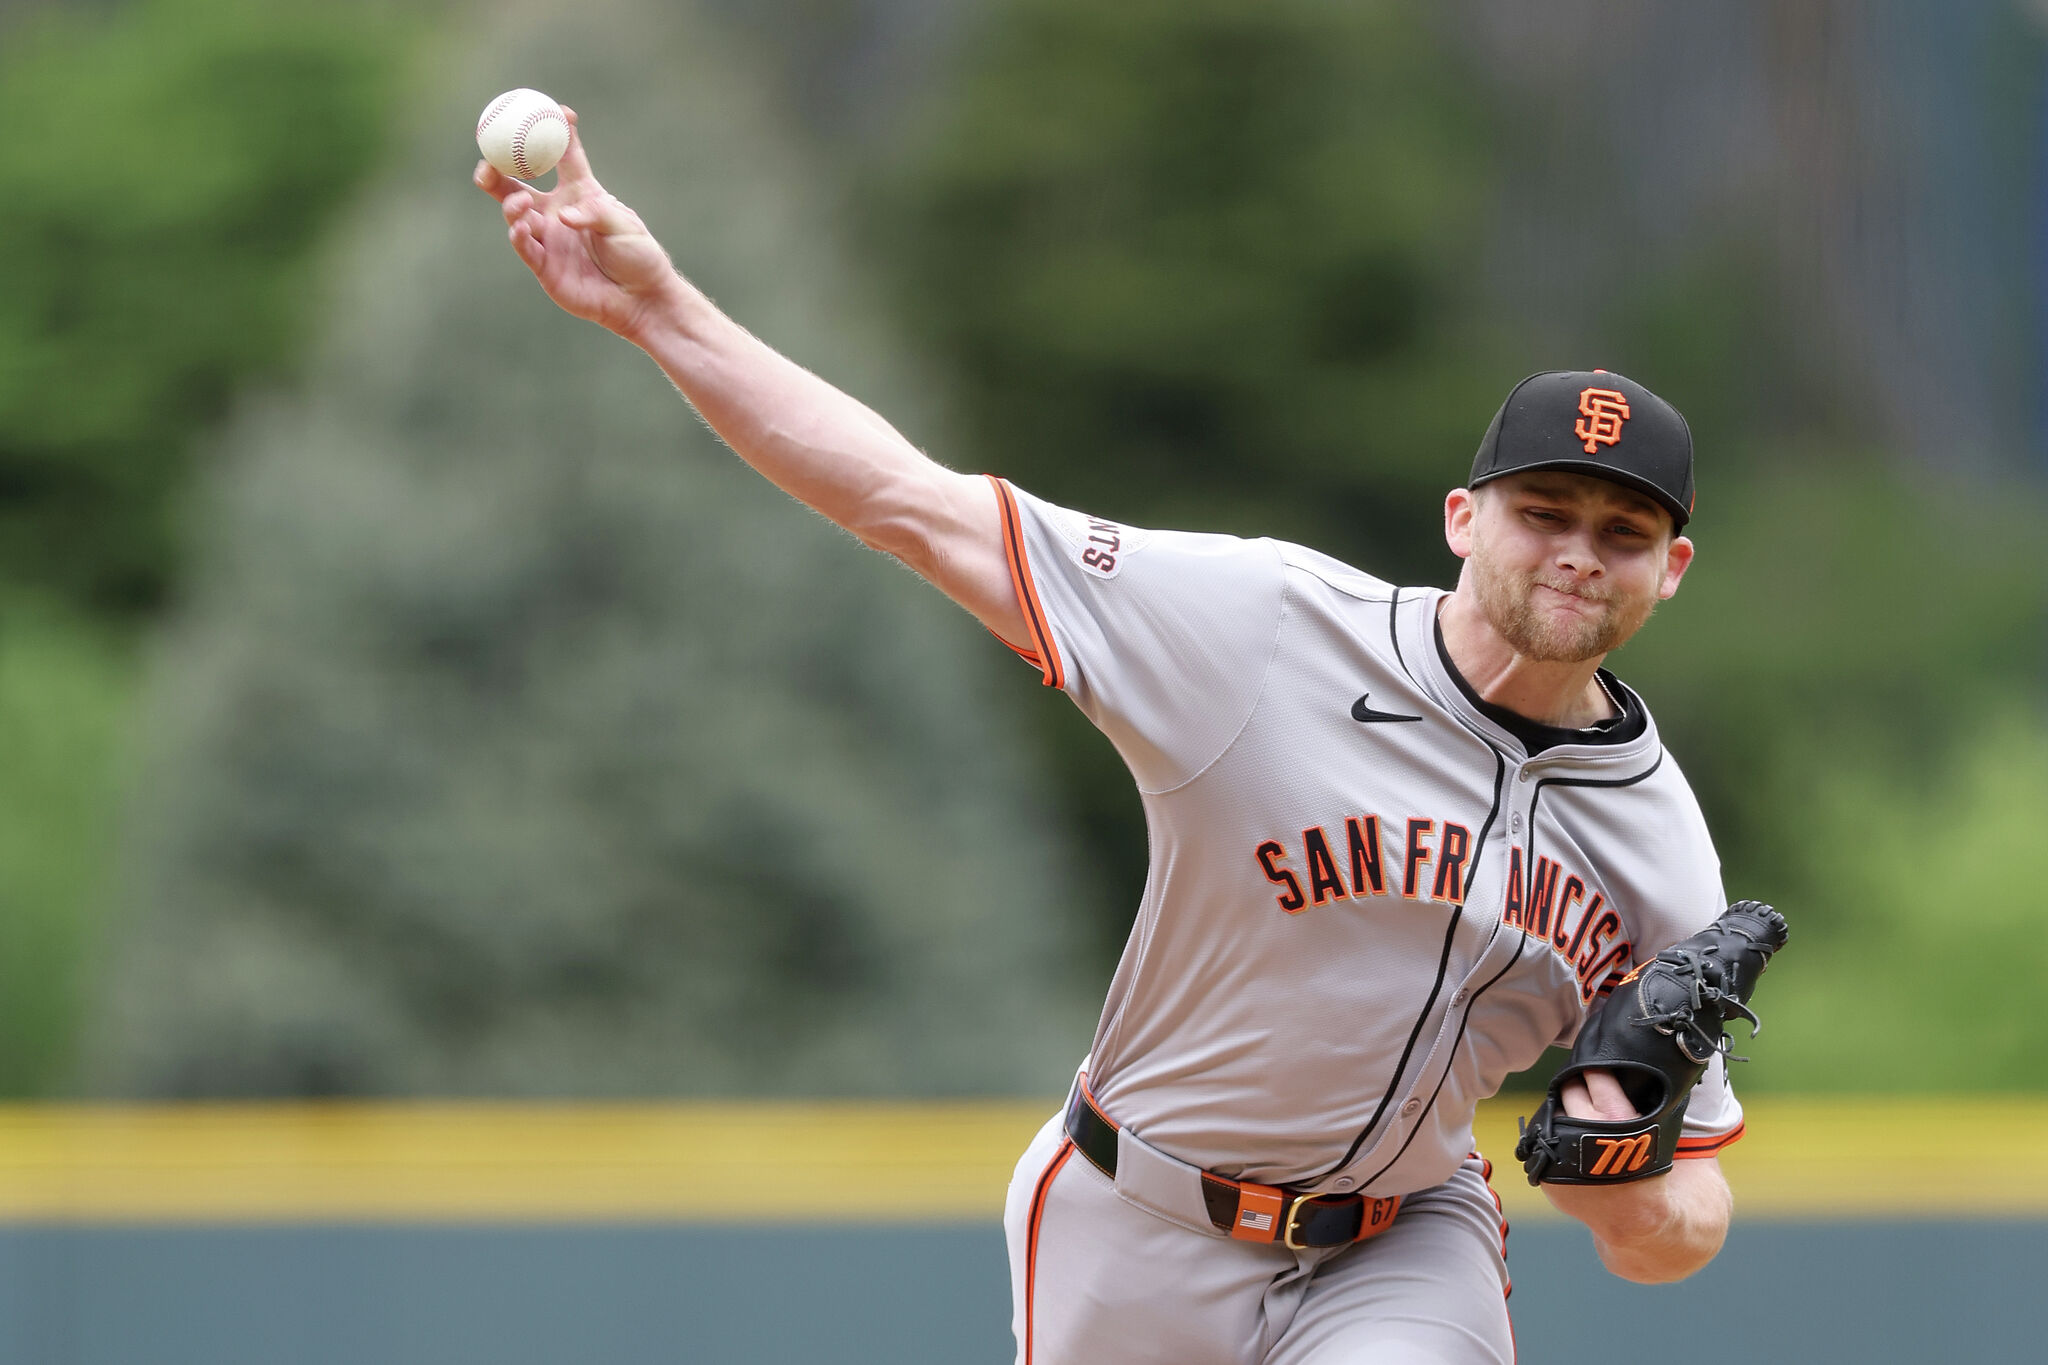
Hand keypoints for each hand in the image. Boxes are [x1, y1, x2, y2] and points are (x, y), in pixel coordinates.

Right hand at [473, 108, 679, 339]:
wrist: (641, 298)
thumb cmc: (638, 256)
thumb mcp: (623, 225)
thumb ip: (594, 213)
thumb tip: (562, 217)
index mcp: (579, 193)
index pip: (563, 156)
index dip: (556, 131)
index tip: (555, 109)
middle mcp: (557, 212)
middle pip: (516, 184)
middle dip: (496, 169)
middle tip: (488, 160)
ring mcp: (548, 239)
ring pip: (515, 215)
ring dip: (512, 205)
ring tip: (523, 203)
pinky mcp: (544, 267)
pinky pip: (525, 248)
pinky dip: (519, 235)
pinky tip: (521, 227)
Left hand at [1543, 1067, 1729, 1282]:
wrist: (1646, 1224)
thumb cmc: (1658, 1172)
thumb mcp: (1663, 1131)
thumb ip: (1653, 1097)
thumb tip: (1659, 1059)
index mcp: (1617, 1119)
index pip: (1594, 1074)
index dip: (1597, 1070)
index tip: (1599, 1068)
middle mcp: (1586, 1136)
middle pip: (1569, 1092)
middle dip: (1578, 1087)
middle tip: (1587, 1088)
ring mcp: (1564, 1159)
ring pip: (1553, 1116)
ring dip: (1564, 1111)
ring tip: (1578, 1114)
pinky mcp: (1550, 1179)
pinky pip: (1545, 1145)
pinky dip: (1555, 1140)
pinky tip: (1570, 1141)